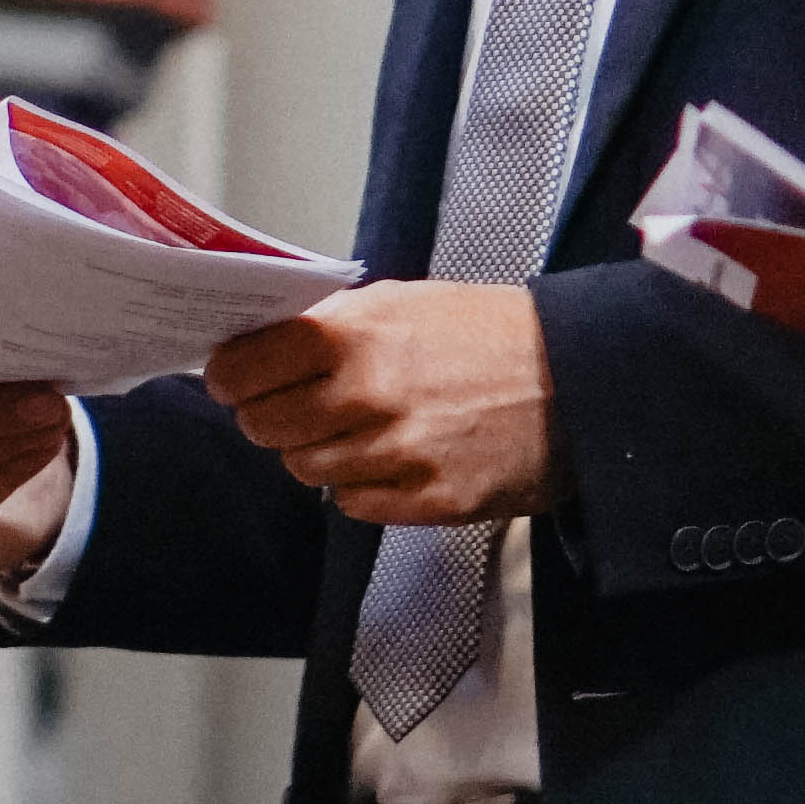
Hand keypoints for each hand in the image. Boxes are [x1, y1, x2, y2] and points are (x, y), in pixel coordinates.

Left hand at [203, 282, 551, 524]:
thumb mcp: (404, 300)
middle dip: (266, 414)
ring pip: (303, 468)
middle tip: (288, 403)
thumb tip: (261, 341)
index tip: (229, 377)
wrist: (576, 380)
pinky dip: (357, 483)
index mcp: (356, 337)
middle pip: (265, 426)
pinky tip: (387, 455)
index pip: (247, 367)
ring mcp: (396, 456)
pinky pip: (351, 503)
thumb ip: (330, 323)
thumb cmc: (489, 333)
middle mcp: (368, 398)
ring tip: (351, 426)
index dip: (230, 374)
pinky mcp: (426, 501)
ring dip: (314, 449)